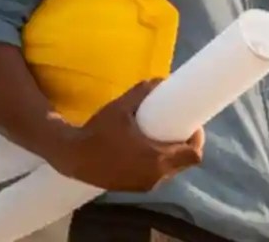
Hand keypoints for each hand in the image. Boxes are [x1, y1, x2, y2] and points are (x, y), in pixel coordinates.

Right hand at [49, 79, 204, 191]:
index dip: (197, 139)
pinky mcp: (133, 188)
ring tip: (162, 138)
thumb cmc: (99, 131)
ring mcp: (144, 185)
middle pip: (185, 163)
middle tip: (177, 128)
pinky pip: (156, 176)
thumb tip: (160, 80)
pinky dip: (158, 165)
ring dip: (172, 156)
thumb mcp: (121, 107)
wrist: (71, 156)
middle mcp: (155, 176)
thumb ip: (143, 92)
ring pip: (171, 171)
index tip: (191, 125)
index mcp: (157, 158)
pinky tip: (147, 151)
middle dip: (185, 146)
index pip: (194, 155)